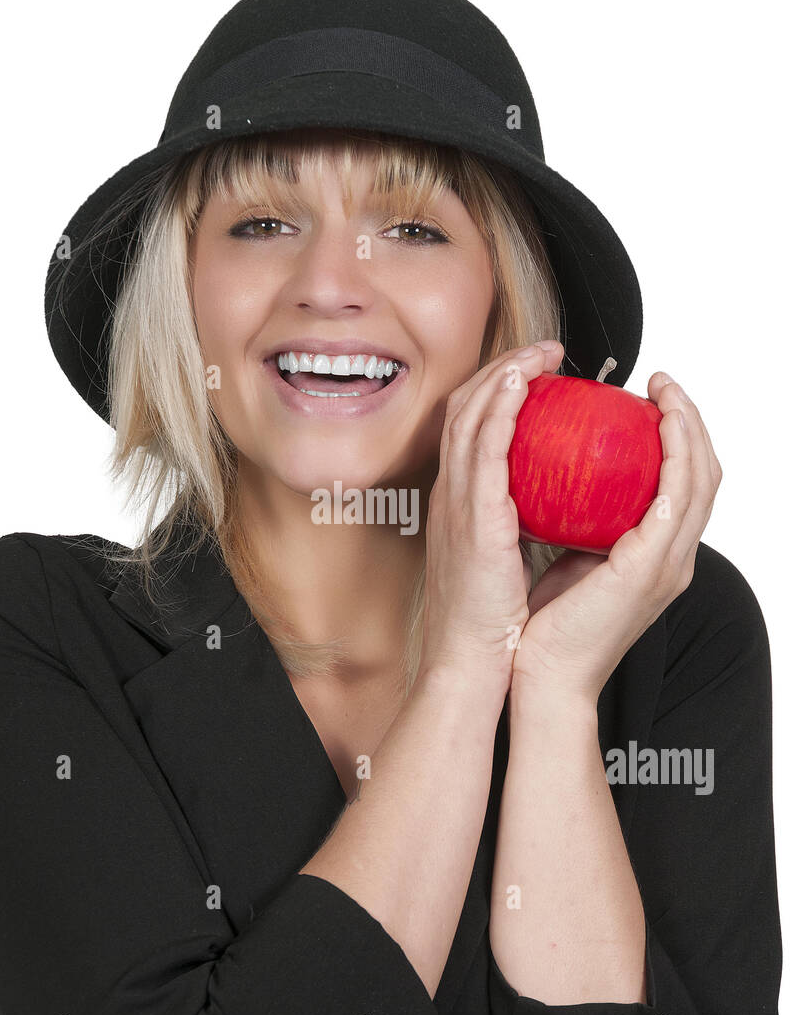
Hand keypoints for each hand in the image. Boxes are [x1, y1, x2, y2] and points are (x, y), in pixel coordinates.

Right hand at [417, 340, 563, 698]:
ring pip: (471, 414)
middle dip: (505, 367)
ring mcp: (456, 502)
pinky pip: (484, 444)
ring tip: (543, 353)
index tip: (540, 375)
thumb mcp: (506, 564)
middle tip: (547, 350)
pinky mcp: (471, 515)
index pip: (473, 430)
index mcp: (460, 504)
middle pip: (467, 407)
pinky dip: (500, 404)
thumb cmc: (495, 627)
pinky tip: (525, 381)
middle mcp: (451, 494)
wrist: (471, 664)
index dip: (500, 393)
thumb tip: (563, 510)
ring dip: (506, 372)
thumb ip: (522, 529)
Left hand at [510, 371, 722, 701]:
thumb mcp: (568, 563)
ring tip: (665, 391)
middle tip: (662, 381)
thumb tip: (559, 482)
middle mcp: (674, 560)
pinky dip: (674, 455)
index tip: (651, 399)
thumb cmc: (545, 627)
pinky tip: (658, 425)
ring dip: (689, 427)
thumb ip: (580, 527)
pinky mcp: (651, 568)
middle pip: (705, 474)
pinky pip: (675, 499)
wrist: (542, 678)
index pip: (684, 486)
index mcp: (657, 559)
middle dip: (692, 420)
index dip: (679, 438)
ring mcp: (668, 565)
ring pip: (701, 479)